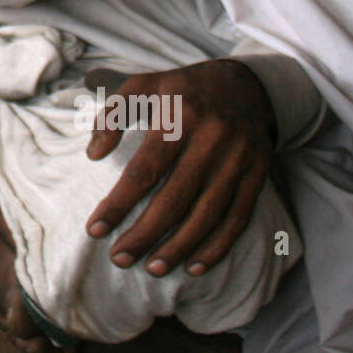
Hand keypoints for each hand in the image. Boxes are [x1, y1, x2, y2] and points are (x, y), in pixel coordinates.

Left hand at [85, 59, 274, 278]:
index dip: (119, 203)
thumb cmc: (182, 90)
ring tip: (152, 268)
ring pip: (207, 214)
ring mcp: (239, 158)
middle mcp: (213, 137)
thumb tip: (94, 154)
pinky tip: (194, 266)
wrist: (245, 84)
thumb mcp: (143, 85)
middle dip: (144, 234)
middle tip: (119, 258)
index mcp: (180, 114)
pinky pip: (238, 217)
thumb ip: (113, 114)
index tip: (95, 230)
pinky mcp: (259, 173)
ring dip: (178, 247)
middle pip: (175, 198)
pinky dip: (217, 246)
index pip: (144, 169)